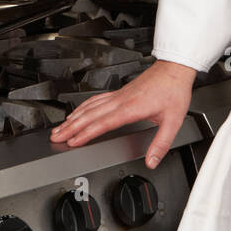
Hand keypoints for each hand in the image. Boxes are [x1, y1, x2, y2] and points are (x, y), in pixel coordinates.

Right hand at [49, 59, 196, 168]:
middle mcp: (121, 100)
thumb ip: (161, 143)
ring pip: (90, 106)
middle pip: (90, 114)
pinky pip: (96, 99)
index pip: (103, 123)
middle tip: (56, 137)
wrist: (174, 69)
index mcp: (131, 108)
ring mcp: (119, 95)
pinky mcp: (120, 92)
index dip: (86, 133)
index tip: (73, 141)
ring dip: (74, 117)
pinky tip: (79, 111)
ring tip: (61, 127)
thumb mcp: (173, 121)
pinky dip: (84, 106)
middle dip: (71, 127)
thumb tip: (152, 161)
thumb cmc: (173, 92)